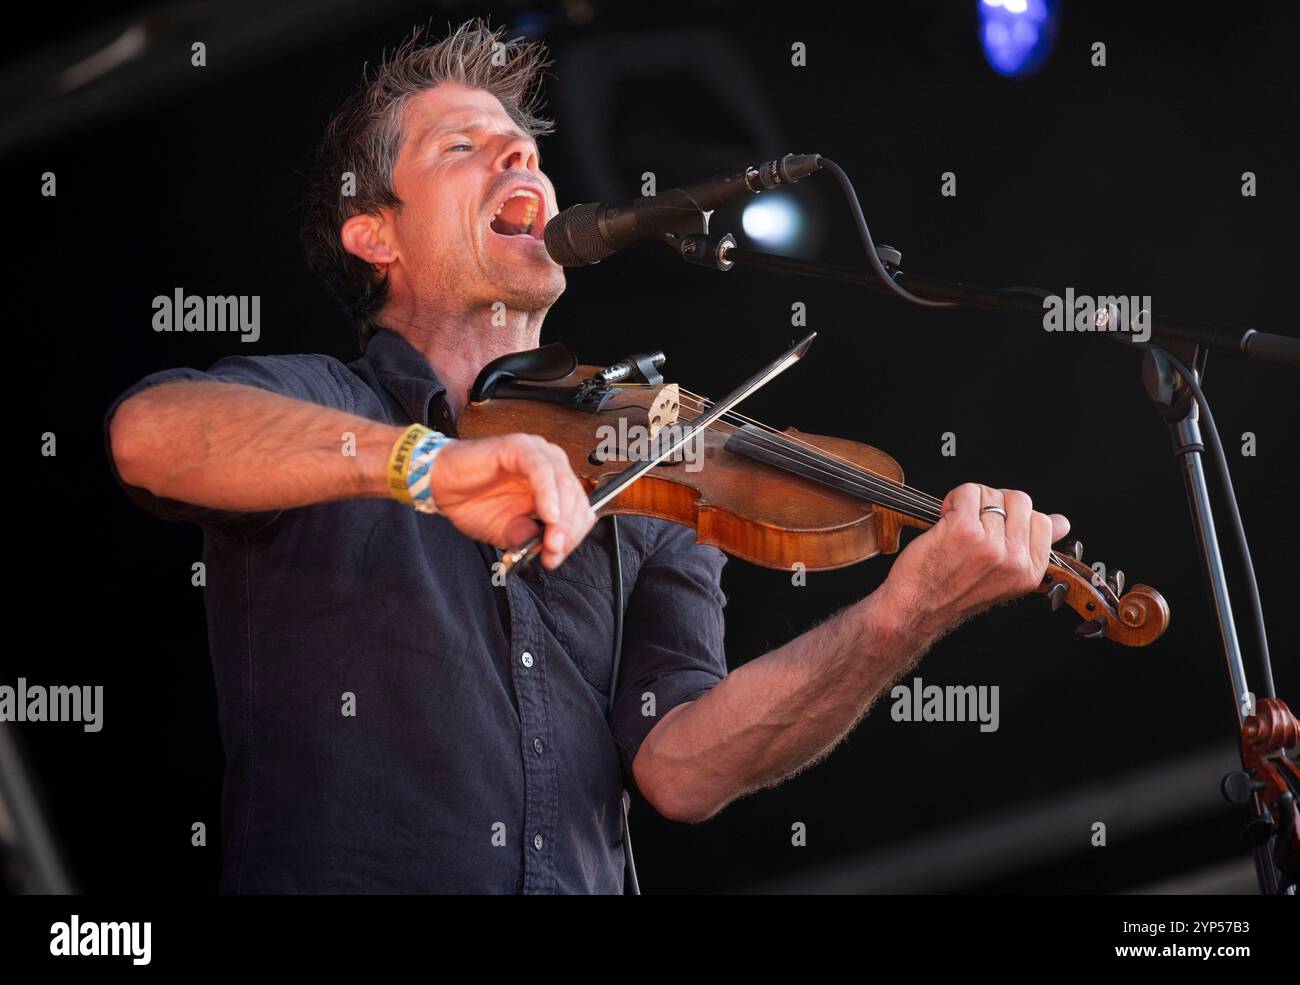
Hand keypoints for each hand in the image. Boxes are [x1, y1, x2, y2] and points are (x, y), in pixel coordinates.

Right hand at [426, 434, 596, 568]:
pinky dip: (548, 495)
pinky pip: (542, 470)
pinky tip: (547, 516)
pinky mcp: (519, 447)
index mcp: (554, 484)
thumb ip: (531, 539)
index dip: (574, 535)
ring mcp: (536, 453)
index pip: (579, 509)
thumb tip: (552, 550)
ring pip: (564, 484)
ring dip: (561, 517)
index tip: (557, 555)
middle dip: (568, 530)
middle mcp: (551, 465)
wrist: (440, 487)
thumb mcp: (507, 532)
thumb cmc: (474, 503)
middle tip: (553, 552)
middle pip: (577, 498)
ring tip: (551, 540)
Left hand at [879, 482, 1069, 641]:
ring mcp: (991, 544)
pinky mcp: (964, 530)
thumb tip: (1062, 523)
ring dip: (969, 503)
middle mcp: (1015, 560)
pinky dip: (953, 498)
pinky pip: (969, 491)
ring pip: (992, 494)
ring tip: (956, 528)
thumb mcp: (1003, 577)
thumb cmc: (951, 591)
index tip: (993, 530)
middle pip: (1020, 500)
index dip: (1012, 517)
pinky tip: (945, 518)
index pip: (1043, 521)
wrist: (915, 608)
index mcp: (1030, 572)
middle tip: (972, 526)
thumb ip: (1033, 548)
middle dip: (994, 504)